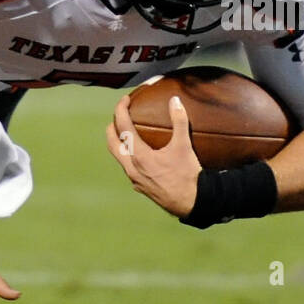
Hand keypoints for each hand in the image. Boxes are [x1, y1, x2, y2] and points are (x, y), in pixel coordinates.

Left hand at [105, 94, 201, 217]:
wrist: (192, 202)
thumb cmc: (187, 175)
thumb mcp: (184, 146)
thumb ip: (179, 121)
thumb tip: (175, 101)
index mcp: (139, 156)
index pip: (122, 128)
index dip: (121, 111)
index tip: (124, 100)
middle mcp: (132, 168)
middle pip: (112, 144)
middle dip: (112, 127)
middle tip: (118, 116)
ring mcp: (134, 179)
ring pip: (119, 157)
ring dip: (119, 143)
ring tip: (126, 132)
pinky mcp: (140, 187)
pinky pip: (129, 168)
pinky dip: (129, 156)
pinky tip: (140, 153)